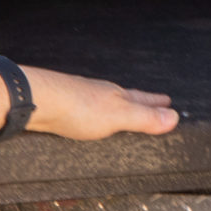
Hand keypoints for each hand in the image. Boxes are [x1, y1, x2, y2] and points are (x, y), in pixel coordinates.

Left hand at [22, 67, 177, 139]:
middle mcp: (100, 93)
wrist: (35, 98)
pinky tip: (90, 116)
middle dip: (141, 101)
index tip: (169, 101)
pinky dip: (96, 111)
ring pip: (106, 100)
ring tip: (126, 108)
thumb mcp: (117, 116)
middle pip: (126, 97)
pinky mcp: (64, 105)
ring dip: (119, 104)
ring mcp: (82, 97)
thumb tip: (174, 116)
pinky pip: (88, 107)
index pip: (142, 99)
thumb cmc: (76, 107)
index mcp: (116, 96)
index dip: (156, 103)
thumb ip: (144, 118)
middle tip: (155, 101)